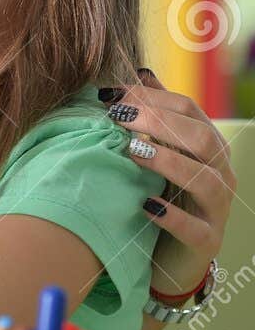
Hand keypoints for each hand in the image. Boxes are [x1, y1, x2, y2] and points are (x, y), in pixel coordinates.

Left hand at [106, 70, 233, 295]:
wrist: (171, 256)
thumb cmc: (163, 195)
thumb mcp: (160, 154)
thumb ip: (155, 117)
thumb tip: (140, 74)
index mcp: (208, 146)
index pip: (189, 110)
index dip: (151, 98)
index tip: (110, 94)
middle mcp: (219, 172)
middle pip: (201, 138)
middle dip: (159, 123)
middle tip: (117, 117)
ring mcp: (216, 208)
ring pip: (205, 179)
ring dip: (169, 162)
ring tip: (133, 152)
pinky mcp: (206, 241)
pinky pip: (194, 228)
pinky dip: (171, 216)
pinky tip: (145, 205)